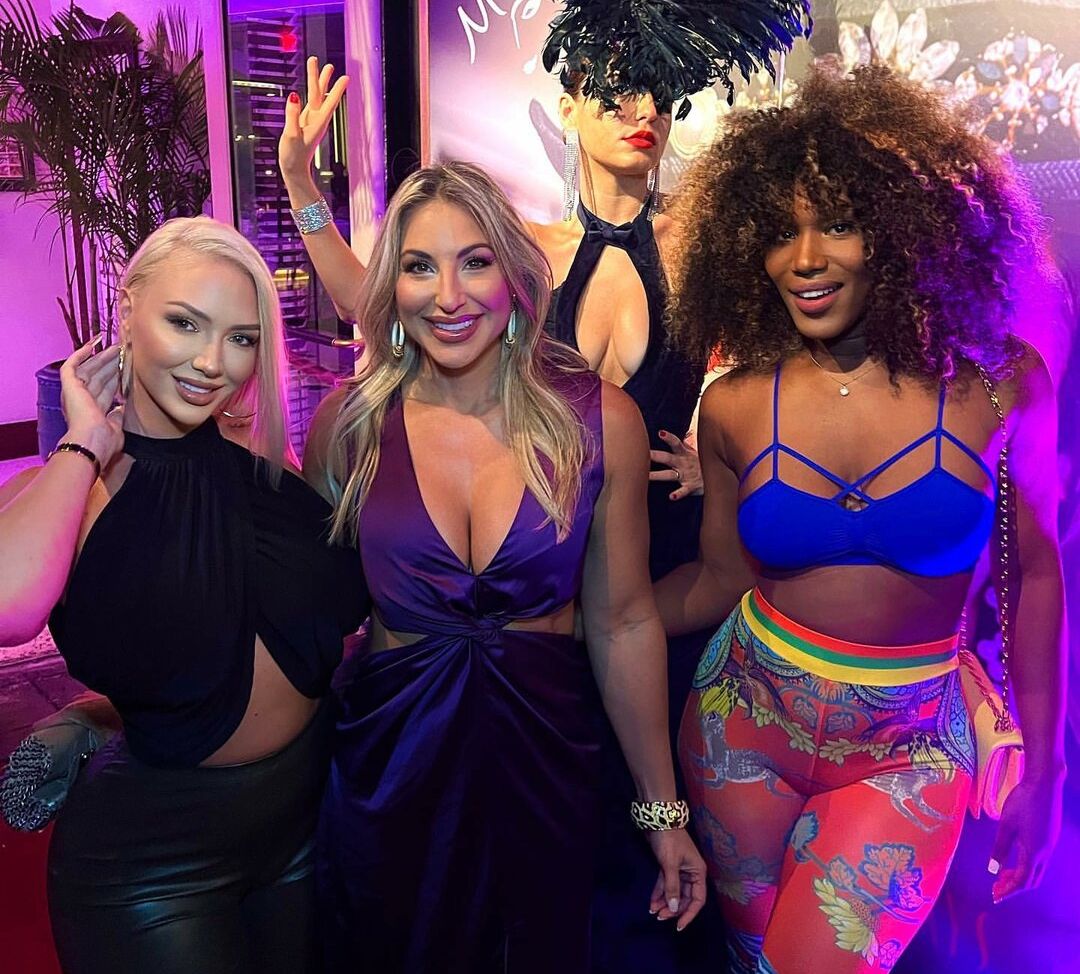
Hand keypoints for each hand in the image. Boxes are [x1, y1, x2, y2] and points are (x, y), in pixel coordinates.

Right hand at [59, 337, 123, 467]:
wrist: (91, 441)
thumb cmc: (104, 441)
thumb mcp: (115, 428)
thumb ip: (117, 417)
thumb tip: (120, 408)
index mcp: (92, 411)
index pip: (106, 390)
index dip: (117, 378)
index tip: (129, 368)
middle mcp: (81, 400)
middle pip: (98, 377)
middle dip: (111, 364)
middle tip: (124, 352)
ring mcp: (74, 392)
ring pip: (89, 369)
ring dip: (102, 356)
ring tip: (116, 346)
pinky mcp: (69, 385)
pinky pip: (72, 365)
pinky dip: (81, 353)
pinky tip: (93, 343)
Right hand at [279, 56, 348, 183]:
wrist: (293, 168)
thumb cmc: (294, 156)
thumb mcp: (291, 135)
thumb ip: (292, 115)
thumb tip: (293, 96)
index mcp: (318, 122)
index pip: (329, 102)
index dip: (337, 89)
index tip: (346, 77)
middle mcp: (317, 119)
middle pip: (321, 95)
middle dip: (324, 79)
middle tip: (329, 65)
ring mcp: (311, 120)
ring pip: (315, 97)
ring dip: (318, 82)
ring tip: (321, 68)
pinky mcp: (304, 122)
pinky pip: (308, 103)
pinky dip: (310, 92)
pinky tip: (311, 87)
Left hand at [646, 828, 707, 930]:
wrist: (658, 819)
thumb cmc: (668, 840)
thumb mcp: (670, 864)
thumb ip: (672, 887)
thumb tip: (673, 909)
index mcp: (698, 872)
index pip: (698, 899)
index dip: (689, 913)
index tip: (679, 926)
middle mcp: (691, 873)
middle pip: (684, 897)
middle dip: (673, 909)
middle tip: (659, 917)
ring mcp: (679, 870)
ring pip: (674, 892)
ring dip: (664, 902)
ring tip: (653, 912)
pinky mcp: (668, 866)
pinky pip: (665, 884)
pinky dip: (659, 893)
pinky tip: (652, 902)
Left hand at [649, 429, 702, 500]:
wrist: (717, 478)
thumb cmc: (702, 463)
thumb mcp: (694, 451)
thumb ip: (685, 442)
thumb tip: (678, 430)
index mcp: (684, 453)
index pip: (675, 443)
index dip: (668, 437)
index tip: (660, 432)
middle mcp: (683, 463)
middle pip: (667, 458)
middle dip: (656, 455)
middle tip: (644, 453)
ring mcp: (686, 475)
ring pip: (669, 475)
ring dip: (658, 475)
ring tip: (647, 476)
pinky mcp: (691, 487)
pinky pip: (684, 491)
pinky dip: (678, 494)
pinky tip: (671, 497)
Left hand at [989, 773, 1064, 903]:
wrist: (1045, 784)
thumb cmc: (1022, 801)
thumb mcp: (1006, 825)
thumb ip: (999, 848)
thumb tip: (993, 869)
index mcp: (1034, 851)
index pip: (1022, 880)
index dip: (1008, 890)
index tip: (995, 896)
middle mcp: (1046, 853)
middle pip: (1032, 880)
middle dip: (1014, 887)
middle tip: (996, 889)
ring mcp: (1051, 846)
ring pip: (1037, 871)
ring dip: (1020, 876)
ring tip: (1001, 876)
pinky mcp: (1051, 838)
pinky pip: (1040, 861)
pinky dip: (1026, 866)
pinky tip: (1014, 860)